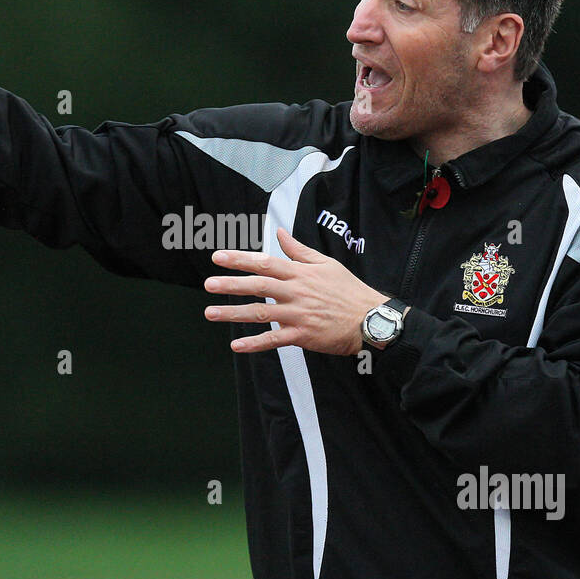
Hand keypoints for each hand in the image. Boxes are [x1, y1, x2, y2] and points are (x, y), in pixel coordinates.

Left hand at [203, 227, 387, 354]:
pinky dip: (255, 344)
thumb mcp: (325, 264)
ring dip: (234, 313)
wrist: (370, 319)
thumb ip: (299, 250)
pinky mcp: (303, 335)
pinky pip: (274, 340)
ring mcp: (298, 314)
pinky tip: (236, 346)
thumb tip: (280, 233)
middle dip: (231, 284)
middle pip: (258, 286)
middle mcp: (296, 291)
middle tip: (208, 284)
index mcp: (300, 273)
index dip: (240, 259)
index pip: (265, 262)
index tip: (218, 258)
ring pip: (261, 312)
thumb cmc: (348, 290)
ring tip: (211, 313)